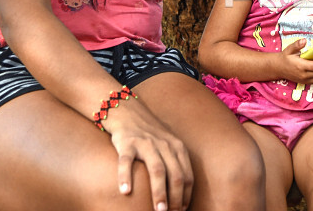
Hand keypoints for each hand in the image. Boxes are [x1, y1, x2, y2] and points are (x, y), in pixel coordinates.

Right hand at [102, 96, 193, 210]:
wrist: (127, 111)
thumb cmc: (149, 134)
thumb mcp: (168, 144)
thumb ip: (175, 163)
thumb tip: (182, 193)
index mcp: (177, 147)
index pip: (187, 175)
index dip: (186, 195)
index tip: (182, 210)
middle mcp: (164, 144)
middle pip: (175, 174)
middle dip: (176, 198)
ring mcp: (146, 143)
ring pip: (157, 169)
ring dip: (159, 192)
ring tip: (159, 210)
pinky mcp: (127, 142)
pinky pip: (126, 161)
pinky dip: (126, 176)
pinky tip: (125, 191)